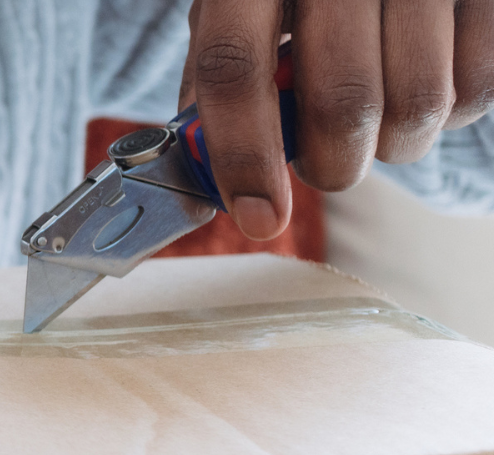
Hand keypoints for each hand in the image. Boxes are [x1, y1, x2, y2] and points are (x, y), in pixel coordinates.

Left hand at [180, 0, 493, 239]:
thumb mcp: (238, 13)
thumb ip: (215, 93)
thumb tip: (204, 196)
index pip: (235, 69)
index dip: (242, 154)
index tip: (257, 218)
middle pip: (340, 103)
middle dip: (332, 165)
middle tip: (328, 163)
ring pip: (418, 105)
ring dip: (394, 145)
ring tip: (377, 119)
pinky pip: (476, 89)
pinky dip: (449, 115)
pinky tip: (420, 83)